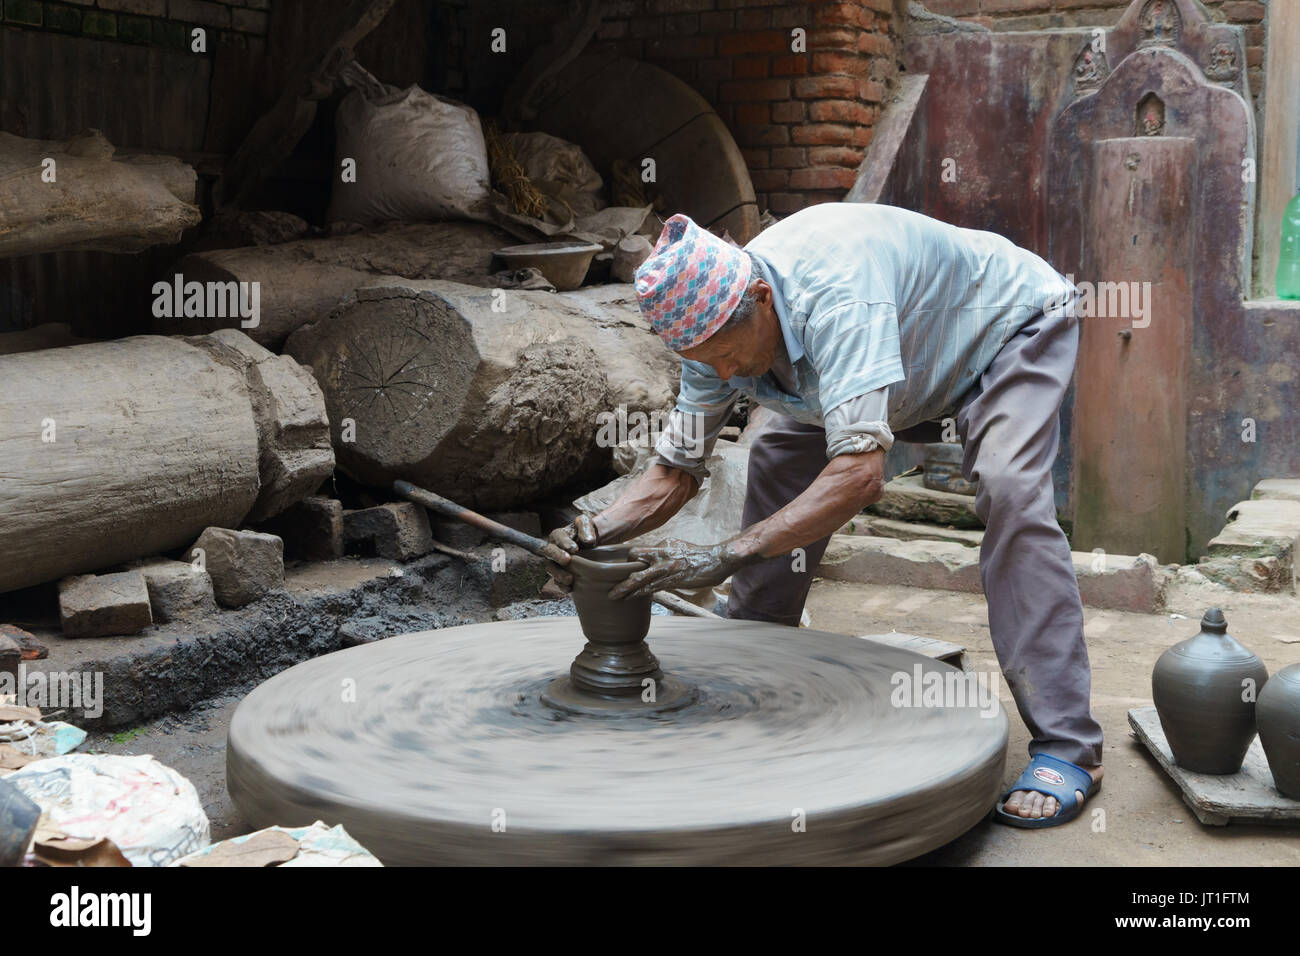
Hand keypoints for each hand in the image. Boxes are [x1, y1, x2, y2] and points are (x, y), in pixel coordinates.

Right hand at [543, 514, 597, 589]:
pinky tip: (569, 589)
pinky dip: (562, 586)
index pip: (559, 537)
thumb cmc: (586, 532)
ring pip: (551, 568)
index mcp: (559, 535)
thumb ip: (586, 528)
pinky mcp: (558, 574)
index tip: (575, 549)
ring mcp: (554, 563)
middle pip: (549, 552)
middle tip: (567, 561)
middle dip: (557, 556)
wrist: (589, 544)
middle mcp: (552, 548)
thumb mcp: (586, 524)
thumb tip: (588, 541)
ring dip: (558, 574)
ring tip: (569, 579)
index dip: (565, 543)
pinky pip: (556, 581)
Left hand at [609, 537, 754, 599]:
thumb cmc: (698, 555)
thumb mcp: (677, 546)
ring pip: (641, 580)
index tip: (617, 569)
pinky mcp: (674, 581)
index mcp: (662, 546)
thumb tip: (648, 557)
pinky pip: (653, 589)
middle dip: (620, 579)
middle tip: (608, 589)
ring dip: (626, 590)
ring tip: (614, 597)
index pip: (636, 552)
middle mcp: (662, 556)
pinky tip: (632, 599)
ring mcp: (667, 568)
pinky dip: (641, 594)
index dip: (626, 561)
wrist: (718, 560)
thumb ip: (661, 551)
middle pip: (633, 566)